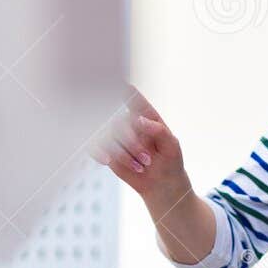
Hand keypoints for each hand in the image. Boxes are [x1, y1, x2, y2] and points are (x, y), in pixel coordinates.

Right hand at [91, 87, 191, 209]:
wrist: (161, 184)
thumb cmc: (170, 161)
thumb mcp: (172, 146)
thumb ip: (159, 131)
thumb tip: (140, 121)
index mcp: (148, 117)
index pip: (135, 101)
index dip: (125, 90)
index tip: (118, 82)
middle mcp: (130, 124)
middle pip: (119, 122)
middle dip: (131, 141)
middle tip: (147, 159)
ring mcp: (118, 137)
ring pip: (108, 136)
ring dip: (124, 154)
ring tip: (142, 166)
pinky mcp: (108, 150)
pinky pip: (95, 146)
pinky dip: (100, 153)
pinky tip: (108, 161)